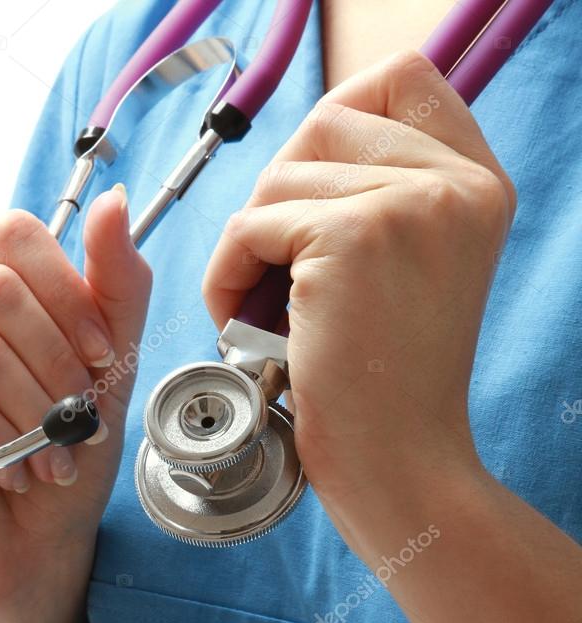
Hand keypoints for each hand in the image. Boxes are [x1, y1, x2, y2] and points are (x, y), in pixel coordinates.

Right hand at [0, 188, 150, 622]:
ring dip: (33, 416)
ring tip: (47, 458)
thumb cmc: (62, 454)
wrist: (32, 548)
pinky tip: (7, 471)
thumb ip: (115, 286)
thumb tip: (113, 199)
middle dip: (57, 366)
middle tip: (74, 421)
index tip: (100, 356)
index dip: (70, 292)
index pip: (11, 233)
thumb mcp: (109, 368)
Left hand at [202, 51, 514, 510]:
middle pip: (324, 122)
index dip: (336, 123)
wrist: (397, 462)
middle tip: (277, 266)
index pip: (400, 78)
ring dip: (250, 242)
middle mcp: (456, 182)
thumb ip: (377, 193)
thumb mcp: (405, 267)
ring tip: (265, 307)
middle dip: (278, 193)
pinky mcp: (352, 236)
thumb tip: (304, 142)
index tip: (306, 192)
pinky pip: (248, 225)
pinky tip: (245, 322)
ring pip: (278, 175)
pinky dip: (227, 274)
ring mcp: (410, 202)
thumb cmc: (381, 379)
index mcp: (476, 183)